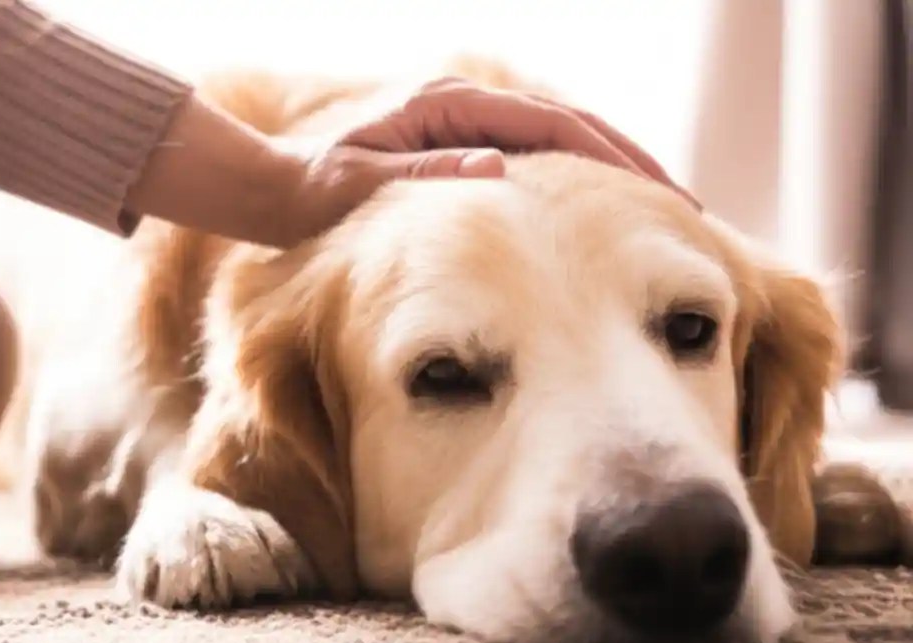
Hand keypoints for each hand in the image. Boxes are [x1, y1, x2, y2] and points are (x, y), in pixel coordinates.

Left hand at [339, 77, 697, 207]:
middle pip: (567, 123)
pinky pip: (536, 158)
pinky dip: (576, 179)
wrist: (285, 191)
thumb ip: (429, 175)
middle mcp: (466, 105)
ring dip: (611, 169)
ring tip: (664, 207)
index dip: (606, 153)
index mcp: (449, 103)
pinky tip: (606, 210)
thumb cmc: (320, 191)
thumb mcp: (366, 185)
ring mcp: (468, 124)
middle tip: (685, 202)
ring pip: (558, 139)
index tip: (653, 188)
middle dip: (629, 160)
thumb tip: (498, 170)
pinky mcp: (465, 147)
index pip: (547, 122)